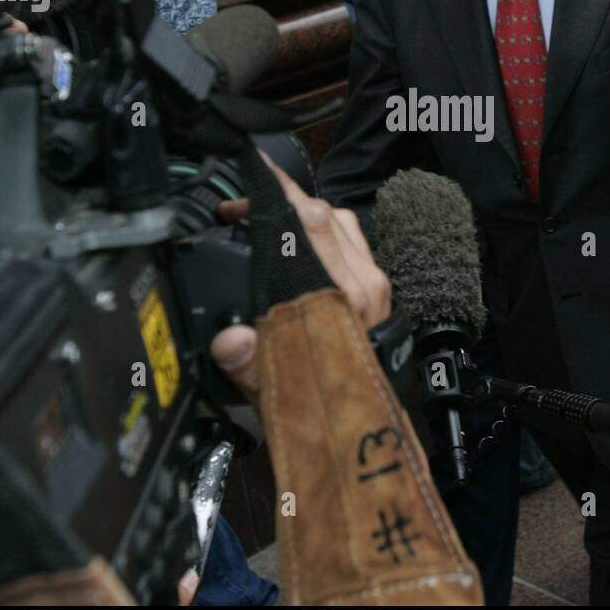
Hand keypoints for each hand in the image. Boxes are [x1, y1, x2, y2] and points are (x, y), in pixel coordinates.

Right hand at [209, 156, 390, 406]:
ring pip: (342, 224)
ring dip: (305, 213)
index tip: (254, 172)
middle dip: (280, 198)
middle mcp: (365, 286)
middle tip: (240, 205)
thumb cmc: (322, 411)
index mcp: (342, 300)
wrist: (360, 437)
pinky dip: (326, 231)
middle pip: (325, 215)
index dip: (281, 190)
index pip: (310, 223)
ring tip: (268, 220)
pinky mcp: (381, 293)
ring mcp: (377, 287)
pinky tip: (302, 242)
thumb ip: (246, 364)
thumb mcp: (272, 392)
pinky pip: (355, 242)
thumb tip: (228, 338)